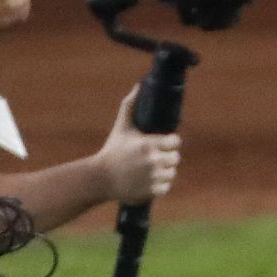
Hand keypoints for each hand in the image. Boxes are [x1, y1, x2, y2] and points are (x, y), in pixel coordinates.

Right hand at [91, 88, 181, 203]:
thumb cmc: (112, 150)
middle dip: (168, 156)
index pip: (175, 141)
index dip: (171, 141)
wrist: (100, 177)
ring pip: (172, 173)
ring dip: (165, 171)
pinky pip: (166, 187)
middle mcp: (153, 161)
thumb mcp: (121, 127)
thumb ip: (131, 105)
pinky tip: (149, 179)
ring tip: (152, 168)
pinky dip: (160, 185)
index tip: (164, 142)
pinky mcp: (152, 191)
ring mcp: (153, 177)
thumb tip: (139, 85)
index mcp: (148, 144)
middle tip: (156, 156)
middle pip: (176, 157)